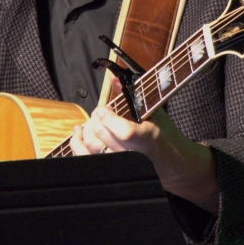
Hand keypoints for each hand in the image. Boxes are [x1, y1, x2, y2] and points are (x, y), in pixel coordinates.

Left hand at [70, 106, 219, 212]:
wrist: (166, 160)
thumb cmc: (161, 134)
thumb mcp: (154, 112)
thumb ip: (133, 96)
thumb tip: (114, 78)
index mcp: (147, 137)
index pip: (125, 133)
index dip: (109, 119)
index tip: (105, 109)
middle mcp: (131, 153)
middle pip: (101, 134)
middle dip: (96, 117)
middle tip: (102, 112)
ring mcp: (119, 162)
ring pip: (90, 145)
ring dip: (86, 128)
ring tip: (92, 120)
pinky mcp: (109, 166)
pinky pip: (84, 157)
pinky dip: (76, 143)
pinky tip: (78, 132)